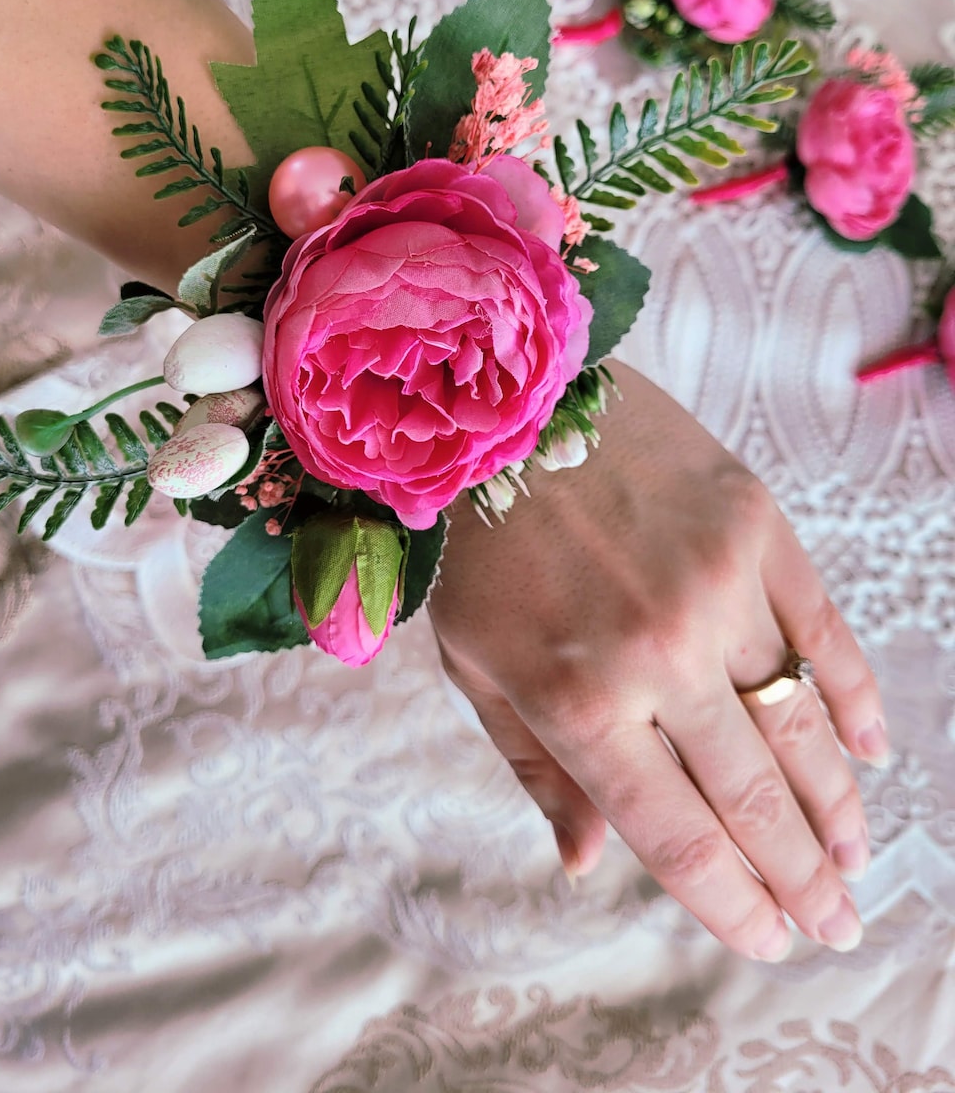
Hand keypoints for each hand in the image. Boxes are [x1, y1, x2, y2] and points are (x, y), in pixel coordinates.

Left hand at [430, 361, 887, 960]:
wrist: (498, 397)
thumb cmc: (473, 539)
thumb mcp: (471, 663)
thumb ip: (535, 767)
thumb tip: (587, 861)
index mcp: (577, 700)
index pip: (678, 835)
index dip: (732, 905)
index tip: (770, 943)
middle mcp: (658, 656)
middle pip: (752, 798)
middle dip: (801, 877)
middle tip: (837, 926)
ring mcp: (717, 588)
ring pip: (799, 726)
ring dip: (835, 805)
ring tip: (855, 858)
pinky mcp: (756, 527)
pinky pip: (825, 633)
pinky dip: (853, 699)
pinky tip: (868, 751)